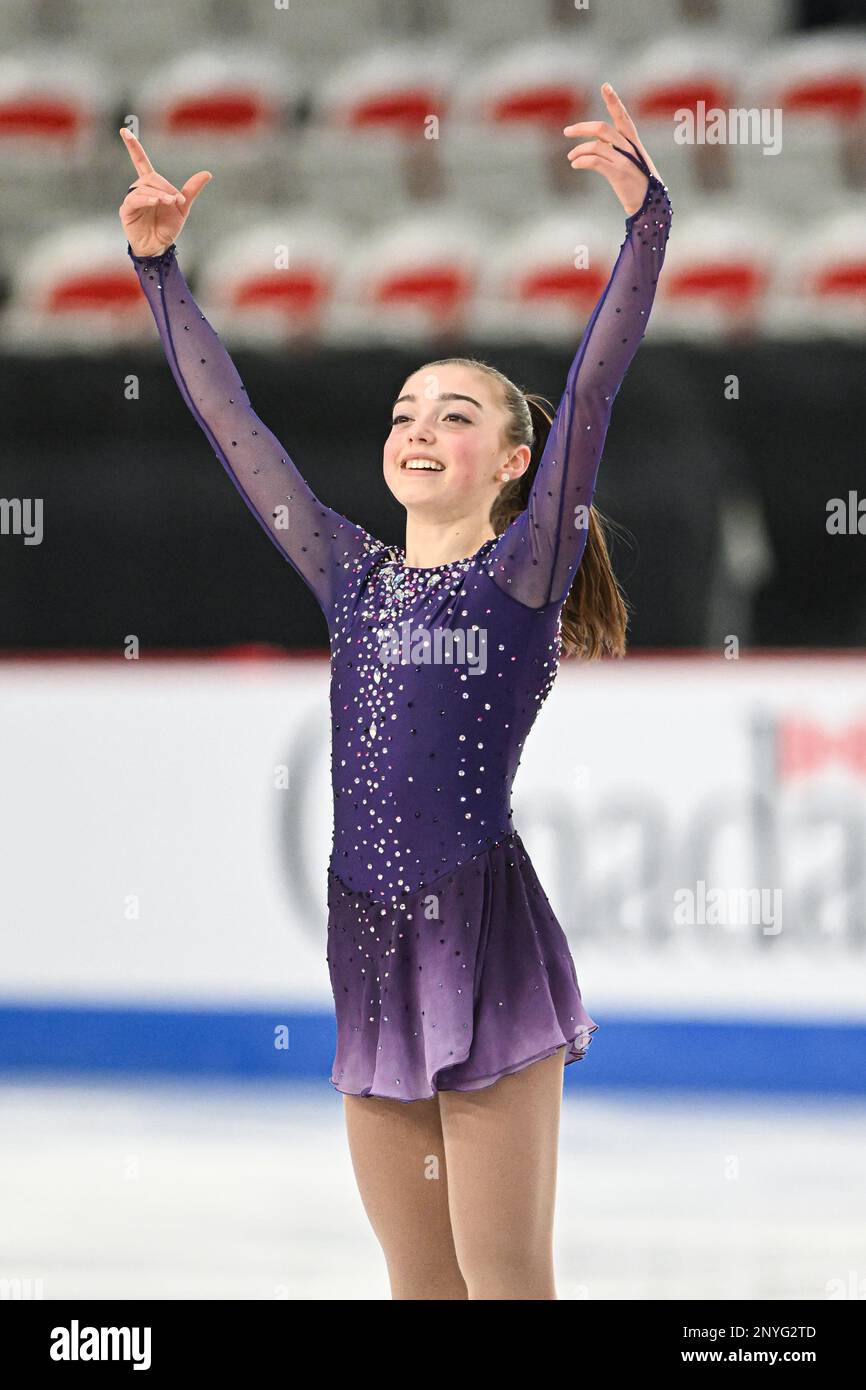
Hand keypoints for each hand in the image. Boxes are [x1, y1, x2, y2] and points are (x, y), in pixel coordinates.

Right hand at [118, 127, 212, 256]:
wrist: (159, 248)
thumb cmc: (167, 228)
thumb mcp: (182, 207)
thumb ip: (191, 190)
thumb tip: (207, 173)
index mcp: (151, 186)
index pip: (141, 162)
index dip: (133, 147)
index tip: (124, 130)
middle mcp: (139, 189)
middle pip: (150, 177)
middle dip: (164, 187)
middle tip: (176, 201)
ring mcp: (131, 199)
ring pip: (143, 187)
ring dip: (158, 194)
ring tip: (169, 203)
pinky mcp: (126, 211)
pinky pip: (134, 200)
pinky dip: (146, 199)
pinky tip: (155, 202)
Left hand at [563, 83, 660, 217]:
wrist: (649, 205)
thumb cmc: (637, 184)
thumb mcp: (628, 163)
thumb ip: (614, 150)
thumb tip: (592, 145)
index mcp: (633, 142)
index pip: (623, 116)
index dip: (614, 100)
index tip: (605, 86)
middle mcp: (630, 147)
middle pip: (602, 128)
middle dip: (581, 127)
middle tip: (566, 131)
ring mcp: (625, 159)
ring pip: (597, 145)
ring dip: (578, 149)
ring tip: (570, 157)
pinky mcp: (618, 173)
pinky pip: (595, 161)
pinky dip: (581, 161)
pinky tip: (575, 164)